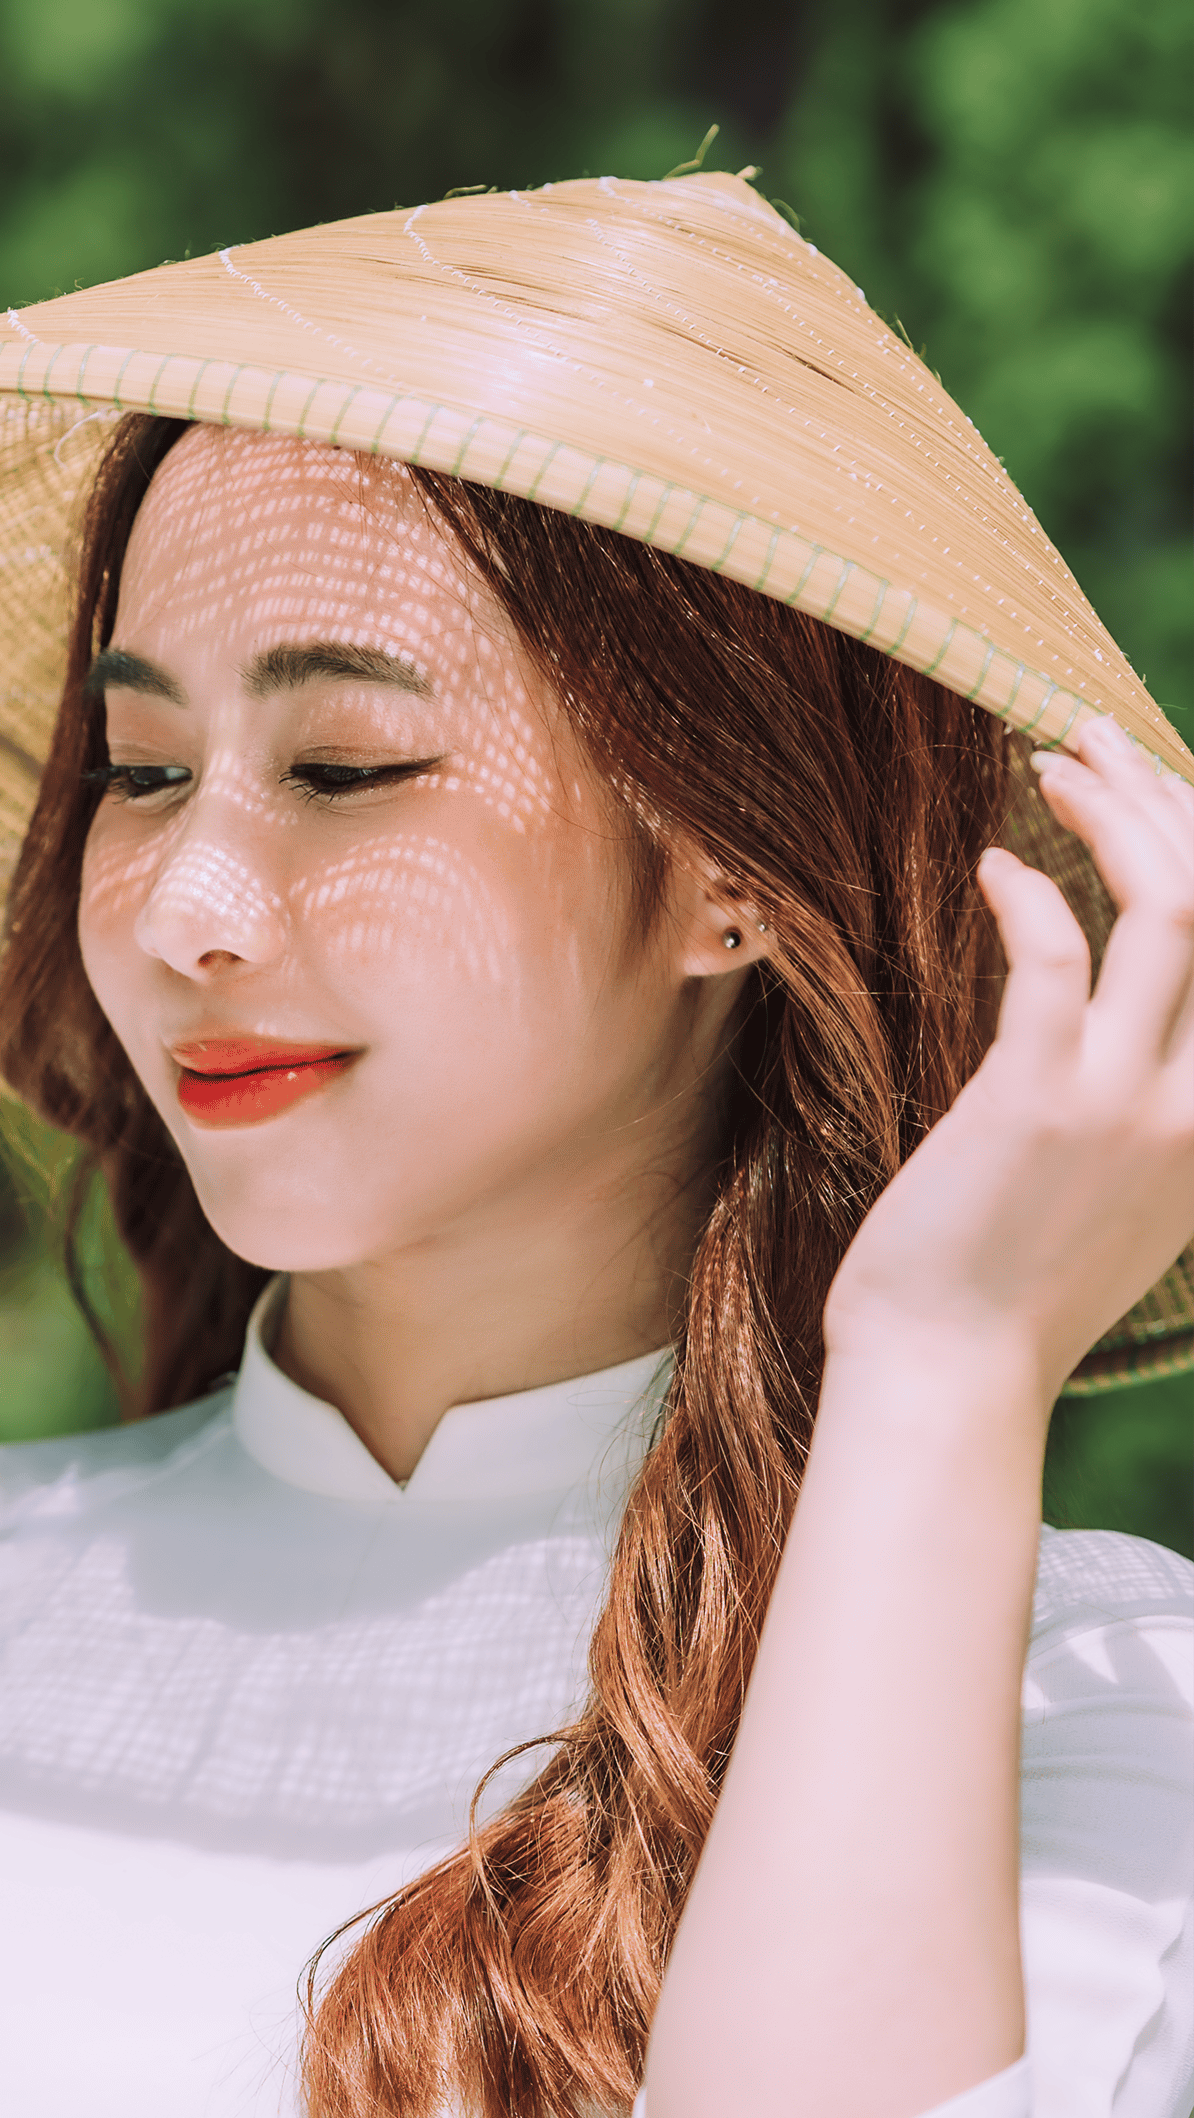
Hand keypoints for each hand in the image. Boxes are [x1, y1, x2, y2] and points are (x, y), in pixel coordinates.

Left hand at [821, 713, 1193, 1412]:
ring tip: (1053, 757)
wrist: (945, 1382)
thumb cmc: (1003, 1293)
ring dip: (1117, 809)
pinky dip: (1033, 890)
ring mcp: (1127, 1103)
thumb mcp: (1120, 1199)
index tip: (1172, 790)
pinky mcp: (1035, 1102)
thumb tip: (1125, 1014)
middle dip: (1176, 796)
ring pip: (1174, 906)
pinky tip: (997, 864)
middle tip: (1098, 735)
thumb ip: (1151, 1109)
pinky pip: (1059, 957)